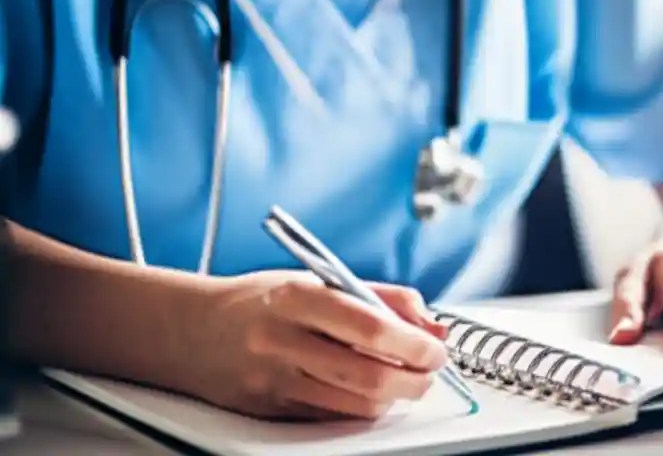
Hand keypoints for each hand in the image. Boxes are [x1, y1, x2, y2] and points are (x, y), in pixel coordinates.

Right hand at [179, 271, 449, 420]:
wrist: (190, 330)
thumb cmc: (264, 301)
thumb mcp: (321, 281)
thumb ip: (383, 299)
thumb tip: (434, 326)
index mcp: (298, 297)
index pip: (371, 327)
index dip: (414, 344)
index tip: (437, 347)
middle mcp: (282, 340)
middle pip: (368, 376)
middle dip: (414, 379)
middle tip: (430, 371)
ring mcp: (273, 380)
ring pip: (355, 405)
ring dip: (394, 397)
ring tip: (404, 380)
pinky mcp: (269, 411)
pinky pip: (332, 416)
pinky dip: (361, 407)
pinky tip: (367, 390)